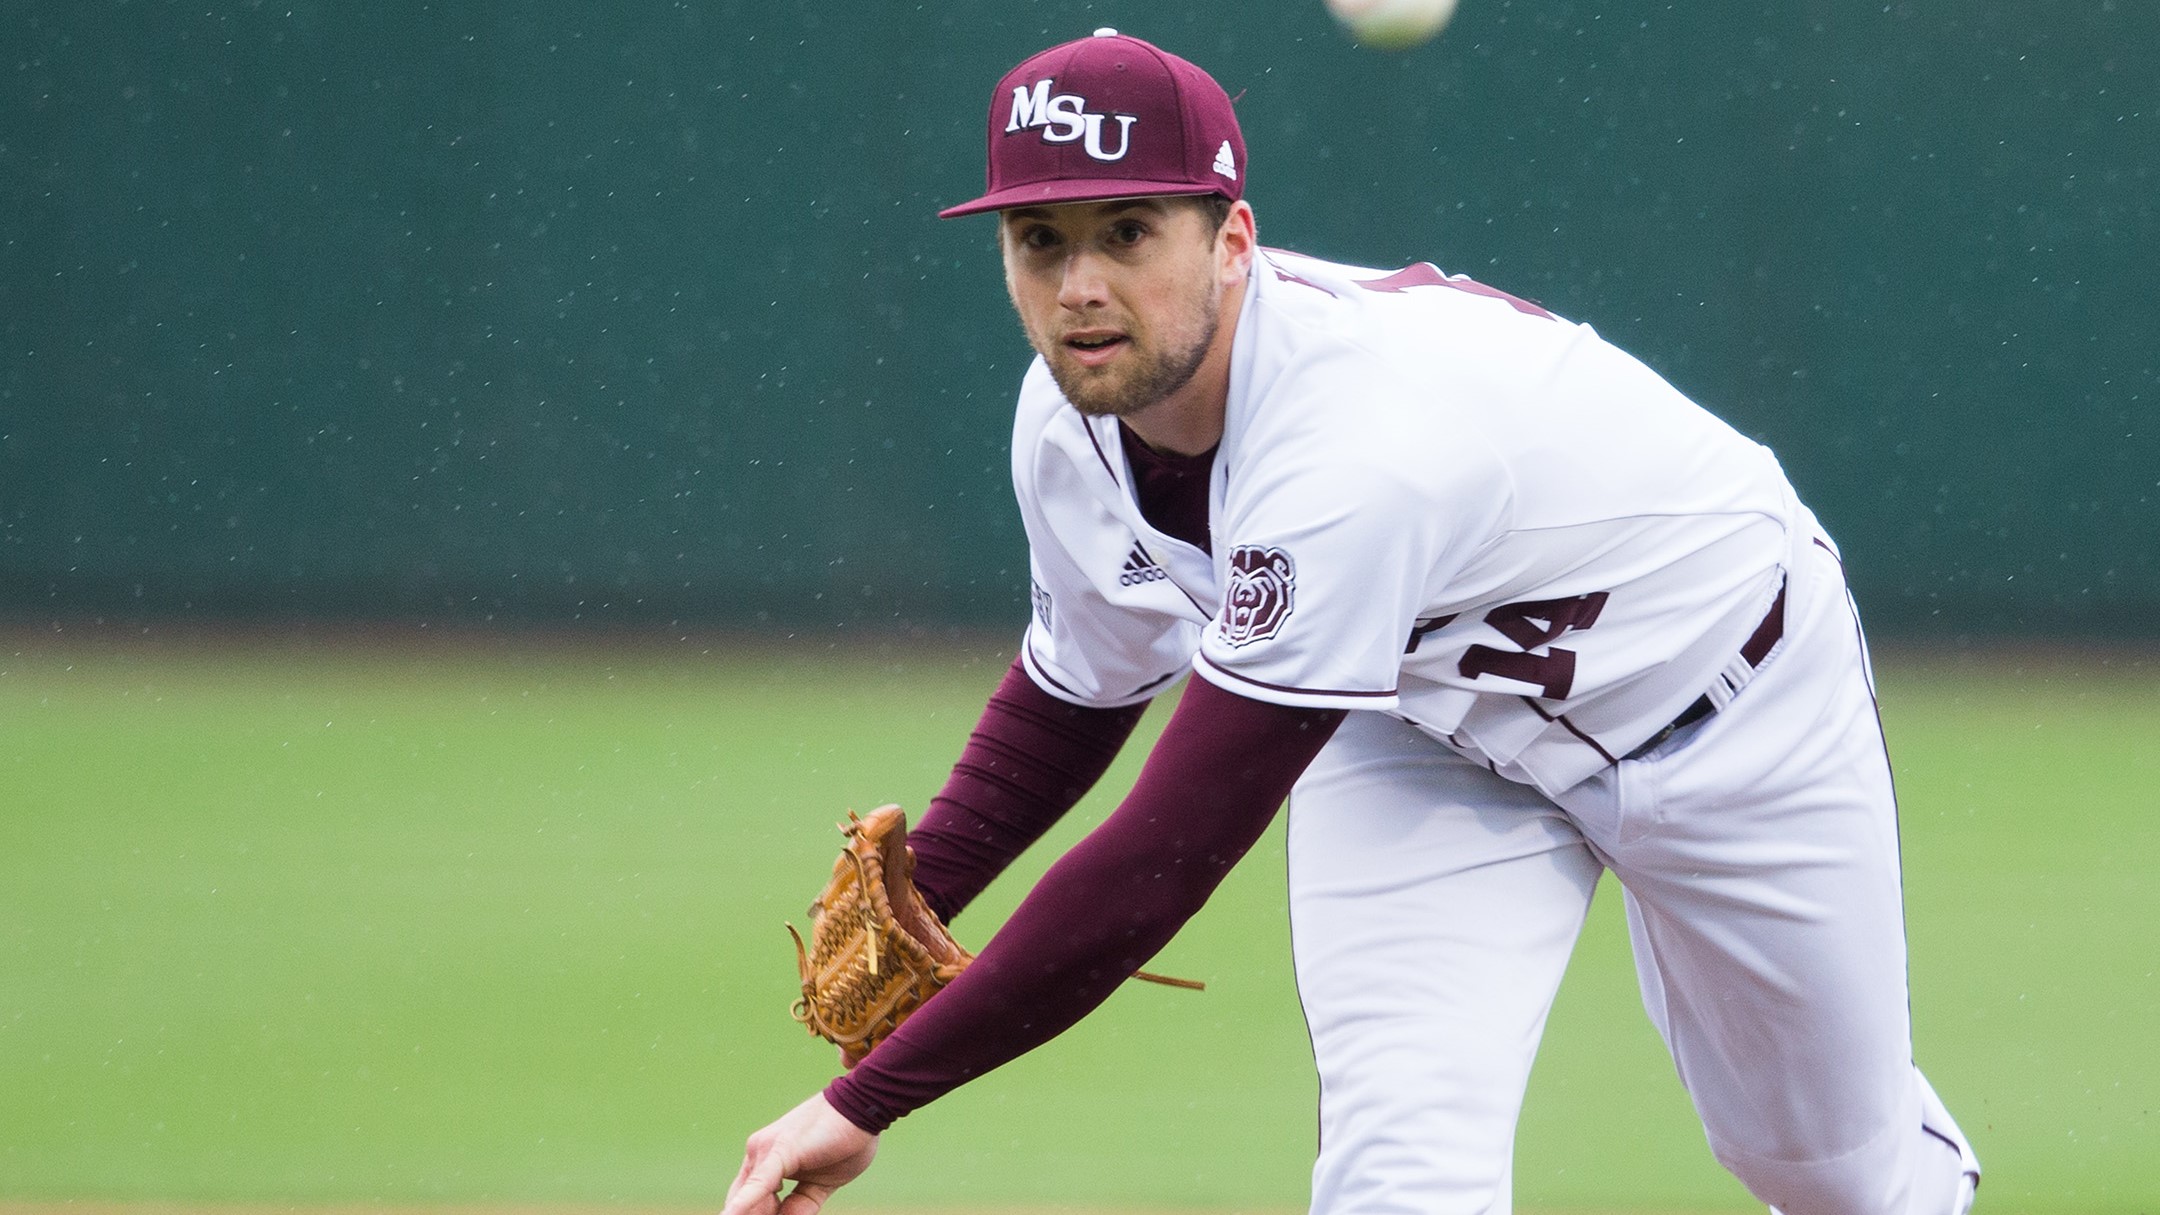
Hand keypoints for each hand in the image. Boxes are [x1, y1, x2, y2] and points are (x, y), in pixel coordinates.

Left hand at [720, 1093, 879, 1214]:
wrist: (863, 1106)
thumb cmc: (846, 1141)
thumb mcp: (821, 1185)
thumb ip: (801, 1205)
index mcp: (766, 1163)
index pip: (749, 1202)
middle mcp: (758, 1154)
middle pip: (745, 1205)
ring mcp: (766, 1151)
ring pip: (750, 1200)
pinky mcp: (781, 1150)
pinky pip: (760, 1184)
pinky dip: (744, 1203)